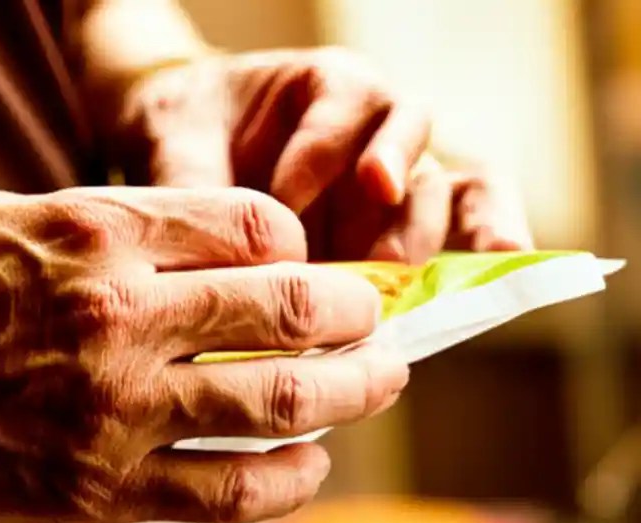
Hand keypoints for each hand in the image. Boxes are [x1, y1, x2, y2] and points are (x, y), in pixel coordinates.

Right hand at [0, 187, 407, 522]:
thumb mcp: (6, 214)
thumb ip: (112, 224)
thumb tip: (207, 243)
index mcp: (99, 233)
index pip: (255, 226)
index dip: (303, 243)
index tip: (310, 261)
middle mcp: (119, 316)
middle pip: (290, 310)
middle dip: (357, 316)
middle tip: (379, 323)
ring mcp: (114, 408)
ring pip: (279, 401)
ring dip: (351, 393)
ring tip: (376, 384)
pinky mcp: (98, 487)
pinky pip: (227, 489)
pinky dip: (289, 477)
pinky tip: (310, 464)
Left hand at [116, 48, 533, 262]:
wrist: (183, 144)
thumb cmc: (187, 128)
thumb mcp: (178, 142)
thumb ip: (193, 185)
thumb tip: (202, 256)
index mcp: (326, 86)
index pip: (346, 109)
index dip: (320, 157)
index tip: (285, 201)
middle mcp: (376, 125)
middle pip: (414, 150)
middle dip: (396, 207)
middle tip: (373, 259)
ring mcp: (396, 175)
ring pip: (447, 188)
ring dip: (428, 237)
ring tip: (404, 280)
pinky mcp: (397, 222)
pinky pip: (464, 221)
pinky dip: (486, 238)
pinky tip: (500, 265)